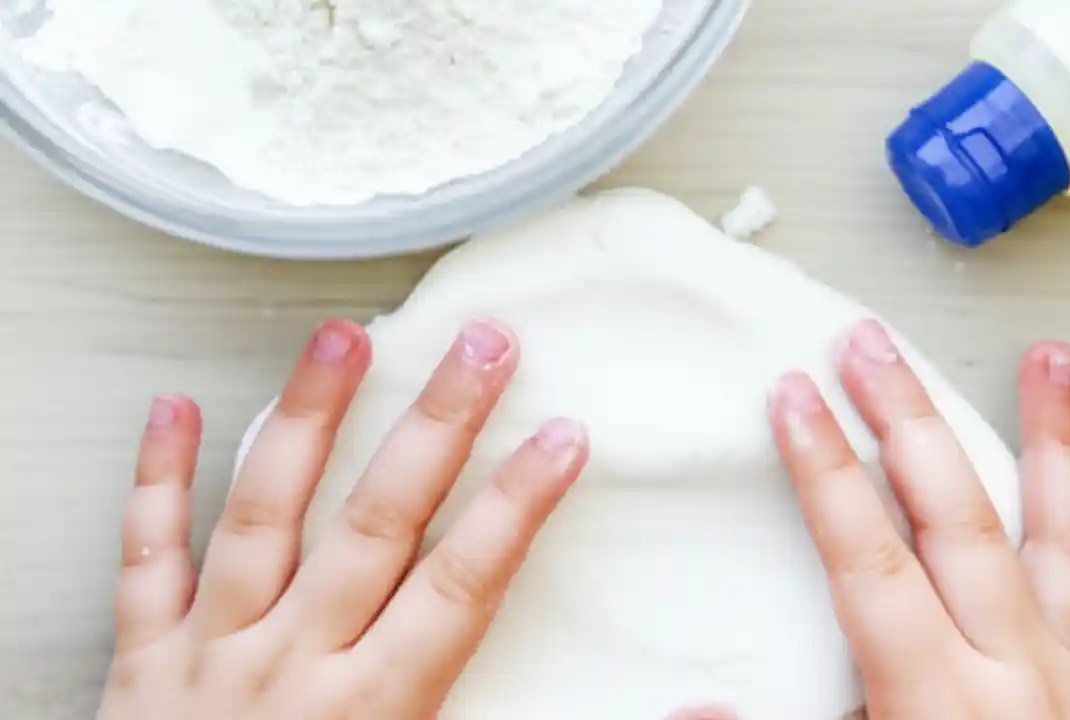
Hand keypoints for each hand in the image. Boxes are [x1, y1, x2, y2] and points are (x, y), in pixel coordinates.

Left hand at [100, 319, 588, 719]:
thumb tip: (696, 715)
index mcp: (377, 710)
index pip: (464, 584)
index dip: (519, 505)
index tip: (564, 438)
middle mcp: (294, 666)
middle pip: (379, 524)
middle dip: (439, 427)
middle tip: (483, 347)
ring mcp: (212, 654)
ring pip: (264, 515)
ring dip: (308, 421)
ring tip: (345, 339)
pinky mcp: (143, 660)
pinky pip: (144, 557)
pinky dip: (156, 479)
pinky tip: (173, 407)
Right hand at [769, 320, 1069, 719]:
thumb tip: (705, 701)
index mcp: (932, 701)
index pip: (865, 557)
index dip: (824, 470)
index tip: (797, 401)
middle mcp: (1014, 675)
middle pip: (956, 519)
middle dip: (908, 420)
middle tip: (874, 350)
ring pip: (1066, 536)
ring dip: (1052, 439)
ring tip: (1049, 362)